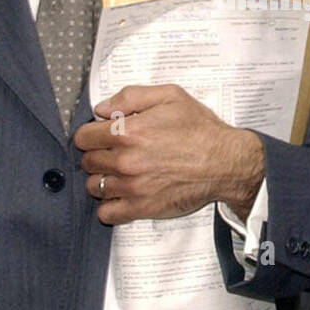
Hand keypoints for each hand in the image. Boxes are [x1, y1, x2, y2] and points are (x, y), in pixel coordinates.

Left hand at [74, 84, 264, 224]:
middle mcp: (126, 160)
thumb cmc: (200, 128)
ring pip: (94, 187)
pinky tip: (122, 195)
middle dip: (97, 155)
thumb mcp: (170, 96)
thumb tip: (101, 109)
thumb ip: (130, 96)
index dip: (91, 134)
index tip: (101, 135)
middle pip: (87, 162)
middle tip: (114, 153)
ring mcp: (133, 187)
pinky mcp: (142, 208)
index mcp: (128, 131)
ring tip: (119, 174)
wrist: (226, 162)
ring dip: (102, 180)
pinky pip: (107, 213)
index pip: (83, 137)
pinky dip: (109, 206)